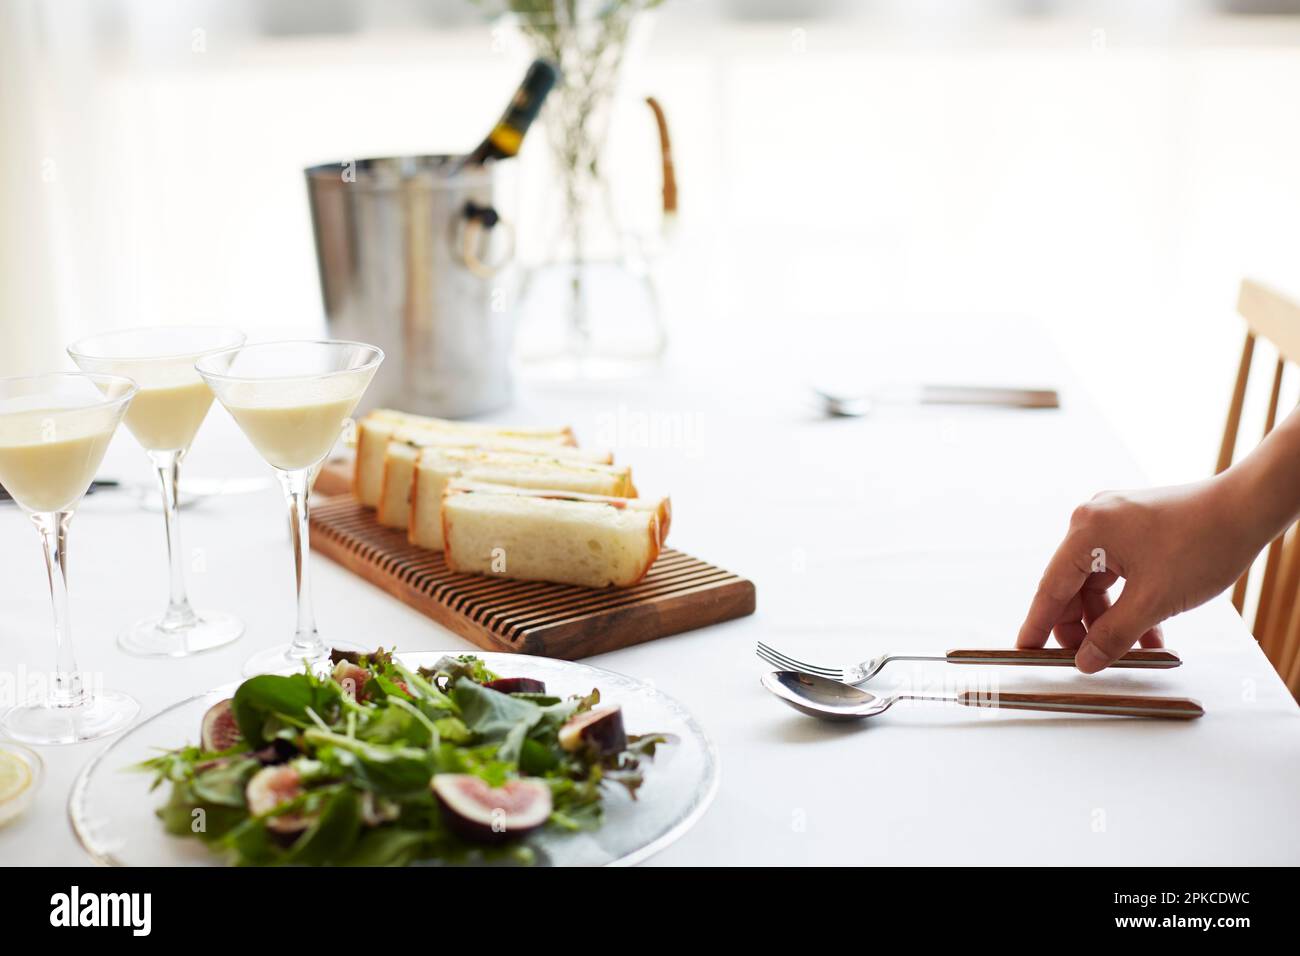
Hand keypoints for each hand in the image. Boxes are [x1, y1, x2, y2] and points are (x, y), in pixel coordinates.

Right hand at [1017, 477, 1266, 672]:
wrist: (1247, 509)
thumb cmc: (1203, 542)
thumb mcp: (1154, 601)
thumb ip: (1113, 635)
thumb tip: (1086, 660)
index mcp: (1087, 531)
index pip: (1051, 588)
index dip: (1038, 624)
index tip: (1025, 650)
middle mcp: (1093, 521)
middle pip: (1072, 586)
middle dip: (1083, 626)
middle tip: (1090, 659)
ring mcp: (1113, 521)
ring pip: (1098, 583)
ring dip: (1111, 618)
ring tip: (1130, 650)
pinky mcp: (1134, 527)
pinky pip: (1118, 572)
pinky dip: (1128, 602)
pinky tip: (1147, 630)